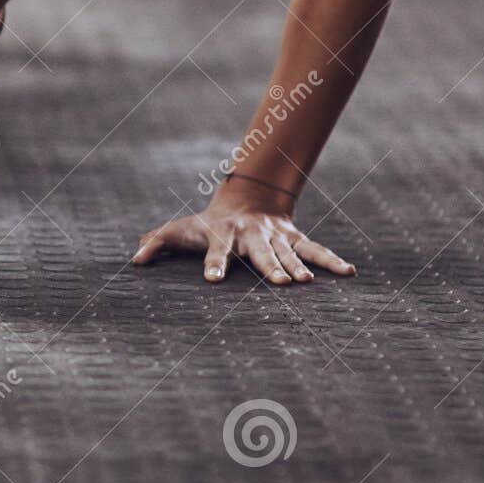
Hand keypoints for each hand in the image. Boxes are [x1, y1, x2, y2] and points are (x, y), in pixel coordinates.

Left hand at [130, 185, 355, 284]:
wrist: (247, 199)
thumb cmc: (207, 224)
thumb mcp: (181, 229)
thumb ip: (158, 242)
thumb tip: (135, 258)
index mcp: (222, 234)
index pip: (216, 251)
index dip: (213, 264)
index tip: (212, 280)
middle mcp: (251, 235)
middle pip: (261, 252)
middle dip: (269, 266)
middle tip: (279, 283)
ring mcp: (276, 237)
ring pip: (289, 252)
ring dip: (298, 266)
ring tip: (306, 283)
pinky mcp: (295, 239)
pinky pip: (316, 250)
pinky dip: (332, 261)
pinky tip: (349, 273)